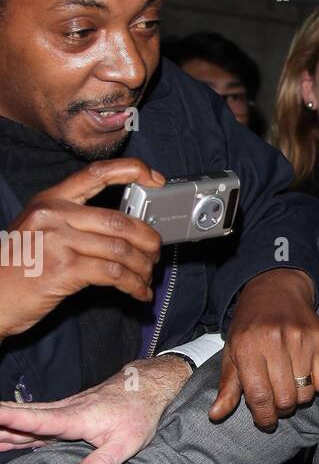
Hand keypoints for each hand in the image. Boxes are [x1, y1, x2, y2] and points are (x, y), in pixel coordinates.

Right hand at [0, 160, 164, 340]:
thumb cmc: (17, 269)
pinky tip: (139, 293)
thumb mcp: (40, 232)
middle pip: (120, 221)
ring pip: (121, 249)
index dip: (131, 171)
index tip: (155, 179)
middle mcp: (55, 214)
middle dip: (148, 240)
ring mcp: (59, 241)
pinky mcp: (64, 269)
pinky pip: (113, 274)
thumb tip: (123, 230)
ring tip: (147, 279)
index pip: (96, 174)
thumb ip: (74, 223)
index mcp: (50, 199)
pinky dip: (133, 285)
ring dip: (142, 268)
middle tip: (156, 254)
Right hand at [0, 356, 190, 463]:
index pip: (37, 421)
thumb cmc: (139, 414)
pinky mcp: (66, 415)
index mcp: (76, 419)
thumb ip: (104, 462)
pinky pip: (34, 421)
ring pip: (27, 421)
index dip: (12, 420)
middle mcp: (64, 413)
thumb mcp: (128, 443)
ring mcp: (63, 412)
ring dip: (3, 426)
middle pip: (24, 420)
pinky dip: (15, 425)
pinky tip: (3, 434)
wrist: (146, 386)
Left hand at [211, 268, 318, 428]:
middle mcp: (274, 342)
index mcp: (248, 347)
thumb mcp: (232, 352)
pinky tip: (306, 375)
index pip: (259, 397)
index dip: (264, 417)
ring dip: (298, 398)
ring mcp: (301, 340)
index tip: (266, 421)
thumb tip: (216, 415)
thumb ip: (228, 387)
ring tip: (290, 385)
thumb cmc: (250, 326)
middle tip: (277, 401)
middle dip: (281, 409)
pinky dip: (316, 386)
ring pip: (306, 394)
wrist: (276, 289)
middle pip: (285, 400)